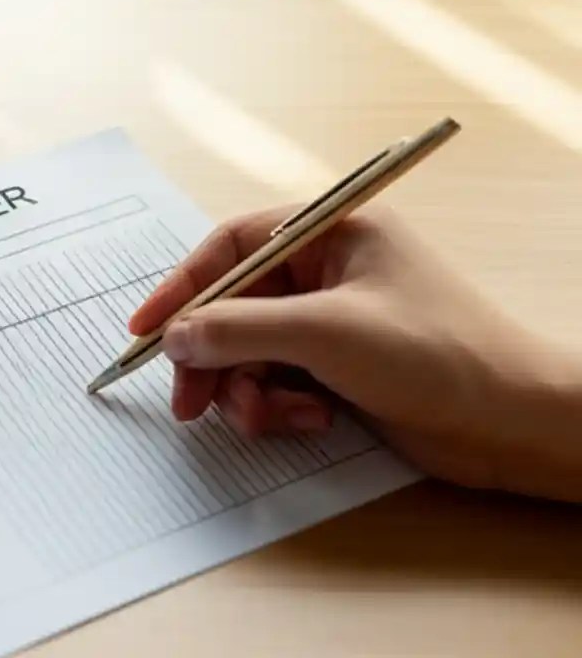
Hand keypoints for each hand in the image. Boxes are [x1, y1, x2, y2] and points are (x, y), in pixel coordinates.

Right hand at [129, 205, 581, 501]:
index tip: (145, 328)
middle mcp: (329, 271)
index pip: (234, 246)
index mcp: (333, 233)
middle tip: (190, 403)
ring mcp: (334, 321)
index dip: (184, 285)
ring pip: (251, 350)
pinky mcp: (340, 367)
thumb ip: (239, 329)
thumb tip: (174, 336)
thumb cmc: (437, 356)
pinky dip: (281, 404)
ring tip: (269, 417)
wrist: (513, 425)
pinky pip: (278, 379)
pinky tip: (313, 419)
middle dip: (212, 355)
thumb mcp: (325, 333)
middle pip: (234, 306)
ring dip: (248, 389)